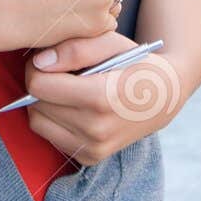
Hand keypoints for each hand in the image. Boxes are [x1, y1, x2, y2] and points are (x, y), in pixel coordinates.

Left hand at [23, 33, 183, 164]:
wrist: (165, 98)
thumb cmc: (135, 63)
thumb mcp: (111, 43)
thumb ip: (74, 48)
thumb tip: (39, 63)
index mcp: (101, 98)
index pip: (39, 86)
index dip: (36, 67)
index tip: (48, 58)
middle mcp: (96, 130)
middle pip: (36, 104)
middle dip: (40, 84)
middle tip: (57, 71)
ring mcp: (93, 148)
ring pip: (38, 123)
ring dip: (43, 103)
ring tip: (65, 88)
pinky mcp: (90, 158)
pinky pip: (51, 137)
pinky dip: (54, 120)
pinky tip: (73, 106)